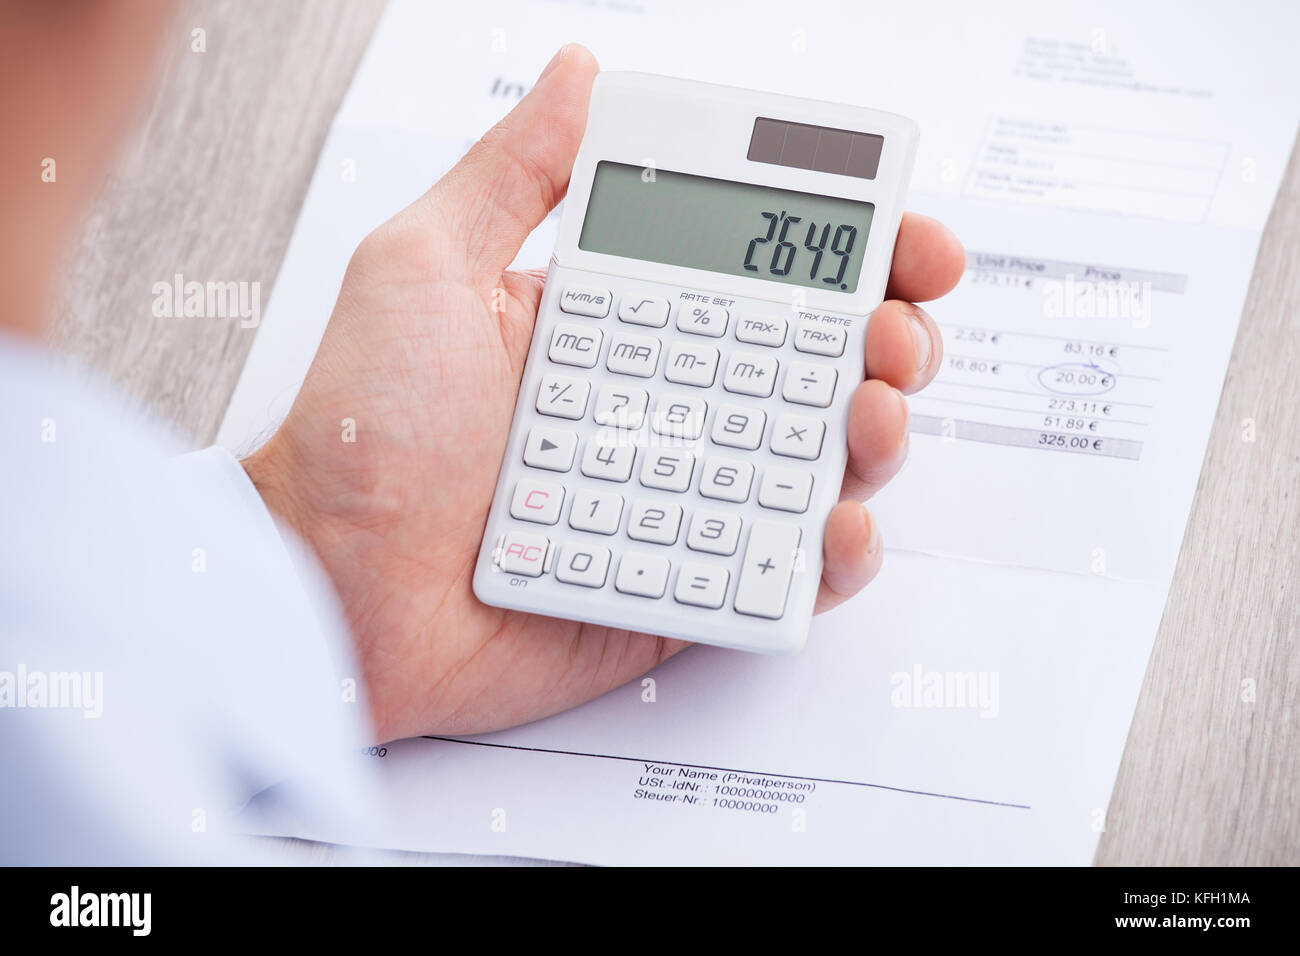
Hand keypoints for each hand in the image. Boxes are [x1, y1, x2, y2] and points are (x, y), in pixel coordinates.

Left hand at [244, 45, 964, 741]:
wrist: (331, 589)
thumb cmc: (360, 434)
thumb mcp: (423, 269)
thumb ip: (512, 175)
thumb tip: (577, 73)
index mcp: (618, 326)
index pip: (757, 276)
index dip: (843, 253)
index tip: (898, 236)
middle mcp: (662, 408)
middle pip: (814, 365)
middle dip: (885, 337)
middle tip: (892, 330)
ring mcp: (679, 497)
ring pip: (817, 462)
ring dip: (876, 432)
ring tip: (871, 413)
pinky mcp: (680, 587)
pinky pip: (779, 572)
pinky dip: (829, 555)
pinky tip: (833, 526)